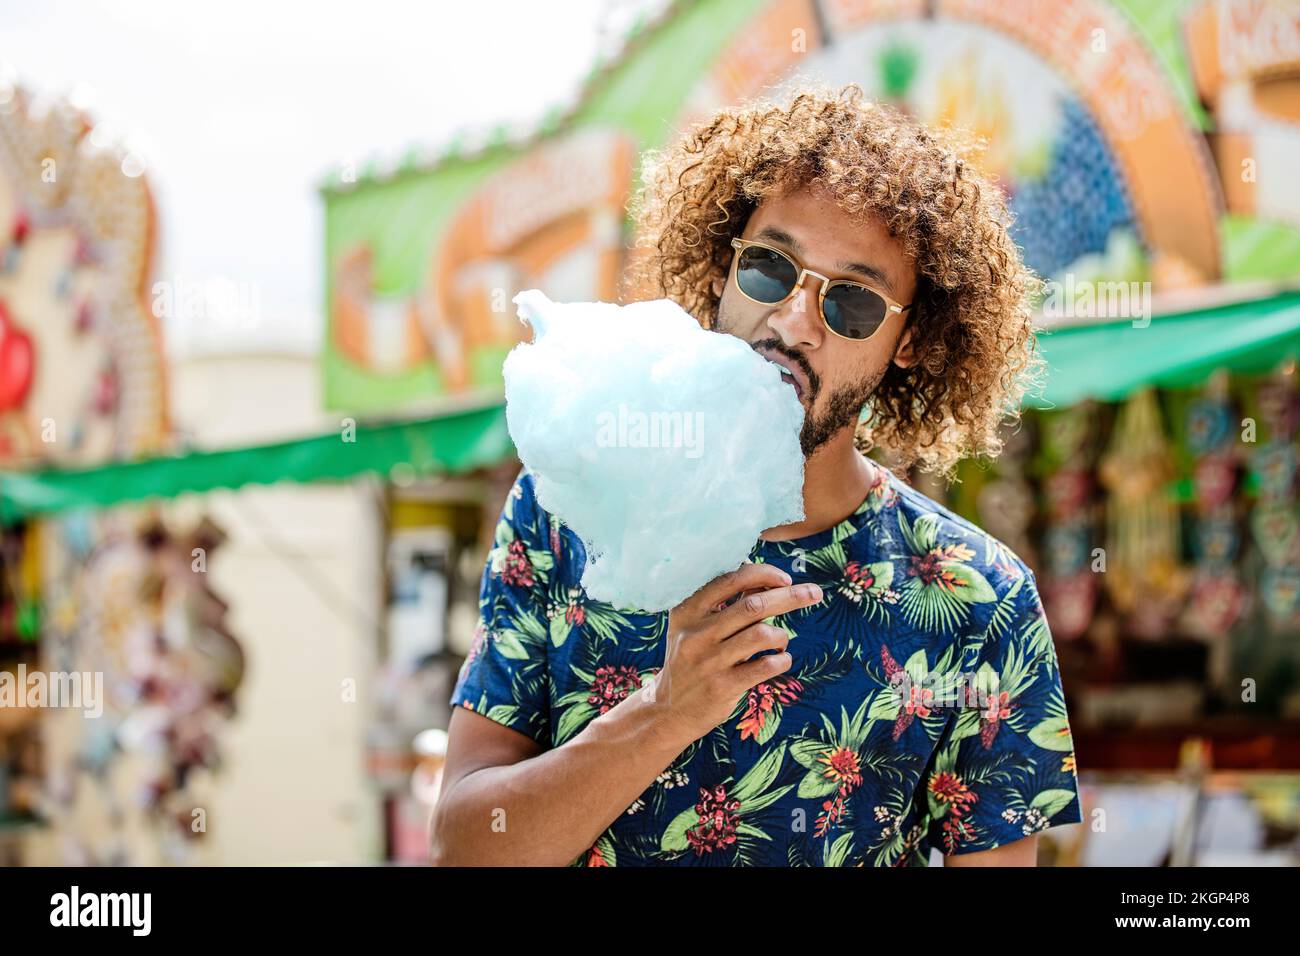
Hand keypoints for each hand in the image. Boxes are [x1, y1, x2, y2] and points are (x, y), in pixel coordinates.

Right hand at [647, 562, 821, 744]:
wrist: (669, 709)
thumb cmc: (693, 659)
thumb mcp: (696, 626)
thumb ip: (728, 603)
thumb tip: (768, 580)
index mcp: (687, 609)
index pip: (731, 579)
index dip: (764, 574)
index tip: (786, 579)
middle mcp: (695, 632)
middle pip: (753, 605)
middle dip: (791, 596)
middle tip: (815, 593)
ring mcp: (708, 661)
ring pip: (762, 634)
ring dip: (782, 635)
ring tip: (781, 641)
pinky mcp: (722, 686)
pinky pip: (765, 666)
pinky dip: (782, 660)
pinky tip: (780, 660)